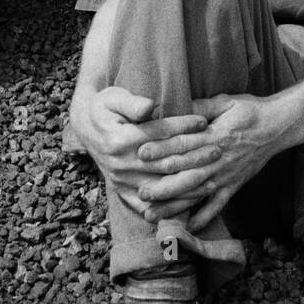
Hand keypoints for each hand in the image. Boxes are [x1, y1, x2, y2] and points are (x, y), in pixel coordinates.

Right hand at [69, 86, 209, 219]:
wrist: (85, 128)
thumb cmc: (104, 107)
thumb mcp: (113, 97)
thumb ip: (132, 103)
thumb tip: (149, 106)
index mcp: (120, 140)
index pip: (159, 134)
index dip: (183, 126)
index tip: (204, 121)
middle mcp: (121, 164)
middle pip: (164, 162)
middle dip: (194, 156)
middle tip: (218, 149)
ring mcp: (121, 181)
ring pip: (161, 186)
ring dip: (188, 184)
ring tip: (213, 177)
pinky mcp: (122, 191)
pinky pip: (148, 204)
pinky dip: (169, 206)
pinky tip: (190, 202)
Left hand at [135, 92, 296, 228]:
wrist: (279, 126)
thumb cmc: (249, 110)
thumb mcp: (225, 101)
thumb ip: (200, 107)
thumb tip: (174, 108)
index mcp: (217, 135)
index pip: (185, 144)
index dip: (162, 149)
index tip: (141, 153)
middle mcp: (220, 159)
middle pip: (187, 175)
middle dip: (162, 185)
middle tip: (140, 192)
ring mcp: (227, 175)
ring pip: (197, 193)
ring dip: (174, 205)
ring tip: (151, 214)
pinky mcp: (235, 185)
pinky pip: (218, 205)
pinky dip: (204, 217)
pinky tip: (188, 227)